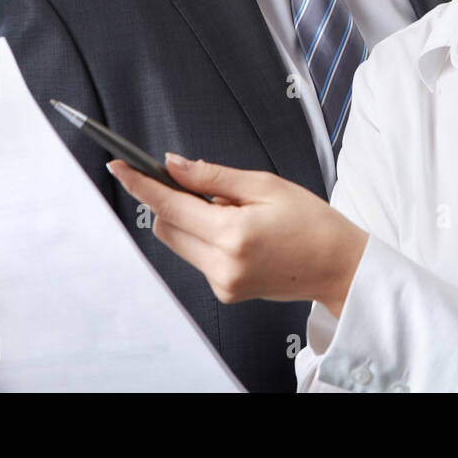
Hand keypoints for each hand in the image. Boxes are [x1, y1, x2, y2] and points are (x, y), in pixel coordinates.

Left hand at [107, 154, 368, 317]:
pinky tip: (241, 232)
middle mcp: (222, 264)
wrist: (337, 264)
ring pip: (179, 243)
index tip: (119, 166)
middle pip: (166, 227)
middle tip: (201, 185)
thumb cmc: (311, 221)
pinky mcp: (225, 292)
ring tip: (234, 211)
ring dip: (191, 220)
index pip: (170, 206)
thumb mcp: (265, 185)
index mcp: (233, 234)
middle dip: (171, 201)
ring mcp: (222, 283)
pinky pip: (198, 257)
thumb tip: (174, 165)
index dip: (140, 184)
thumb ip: (213, 176)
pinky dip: (207, 238)